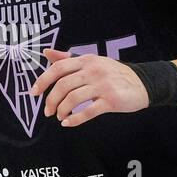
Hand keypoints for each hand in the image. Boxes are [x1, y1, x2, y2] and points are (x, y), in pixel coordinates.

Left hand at [27, 48, 149, 127]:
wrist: (142, 83)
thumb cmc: (113, 73)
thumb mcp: (92, 61)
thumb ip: (68, 58)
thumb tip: (46, 53)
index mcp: (86, 60)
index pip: (58, 68)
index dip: (43, 81)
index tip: (34, 93)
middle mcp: (93, 71)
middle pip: (63, 85)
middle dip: (51, 101)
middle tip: (47, 112)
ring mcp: (103, 85)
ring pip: (73, 99)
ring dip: (62, 110)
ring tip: (60, 117)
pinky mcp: (111, 100)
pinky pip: (88, 111)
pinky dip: (75, 119)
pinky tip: (68, 123)